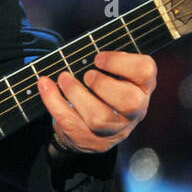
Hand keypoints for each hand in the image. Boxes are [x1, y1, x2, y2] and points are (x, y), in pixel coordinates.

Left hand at [37, 50, 156, 154]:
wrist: (91, 128)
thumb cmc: (103, 90)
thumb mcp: (113, 73)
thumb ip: (108, 60)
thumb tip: (85, 49)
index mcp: (143, 86)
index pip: (144, 71)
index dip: (121, 62)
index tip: (98, 58)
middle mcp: (135, 111)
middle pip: (129, 101)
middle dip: (102, 84)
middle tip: (87, 75)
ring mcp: (116, 130)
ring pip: (98, 118)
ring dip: (75, 93)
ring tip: (63, 78)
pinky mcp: (94, 142)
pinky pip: (71, 123)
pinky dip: (54, 102)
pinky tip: (46, 86)